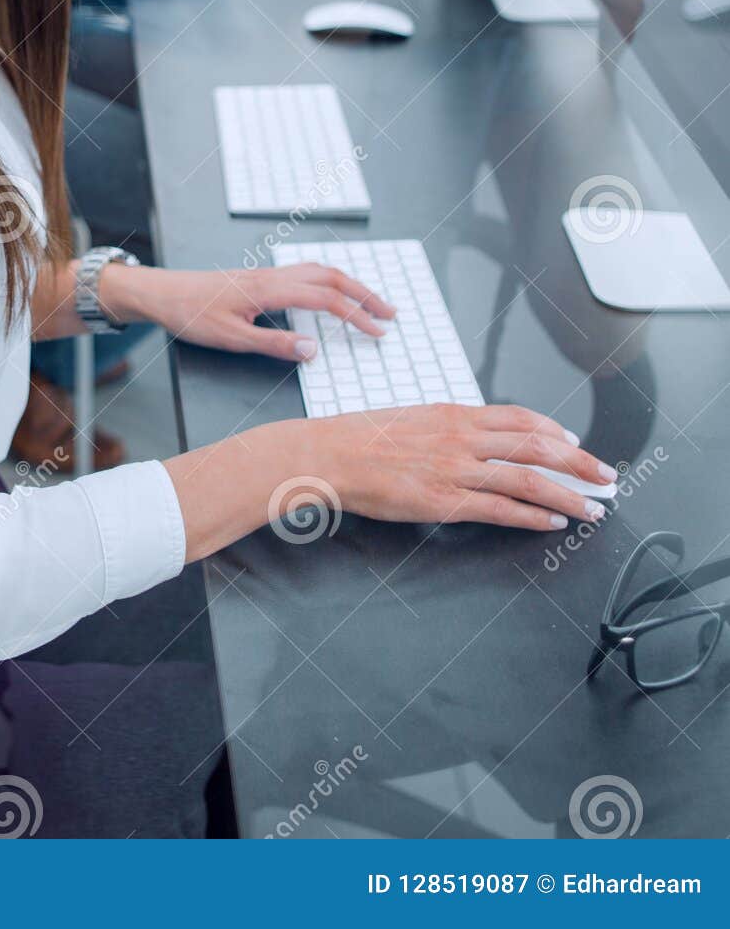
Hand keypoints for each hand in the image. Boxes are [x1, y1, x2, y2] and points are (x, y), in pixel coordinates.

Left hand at [101, 261, 394, 357]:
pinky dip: (329, 282)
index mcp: (270, 289)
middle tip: (390, 313)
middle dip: (364, 293)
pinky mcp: (260, 279)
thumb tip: (314, 350)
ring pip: (318, 271)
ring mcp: (267, 274)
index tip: (378, 333)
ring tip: (369, 302)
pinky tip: (330, 294)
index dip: (356, 316)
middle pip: (331, 277)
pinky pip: (304, 273)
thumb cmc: (192, 315)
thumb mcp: (231, 339)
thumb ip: (274, 345)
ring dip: (348, 285)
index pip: (326, 299)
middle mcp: (273, 276)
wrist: (162, 293)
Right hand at [311, 402, 616, 529]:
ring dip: (568, 495)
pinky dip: (533, 516)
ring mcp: (456, 470)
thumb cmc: (362, 437)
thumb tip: (472, 436)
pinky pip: (501, 509)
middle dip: (579, 463)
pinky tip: (553, 523)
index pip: (520, 418)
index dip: (555, 431)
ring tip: (592, 507)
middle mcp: (463, 438)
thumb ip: (447, 427)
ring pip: (528, 479)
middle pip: (537, 447)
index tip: (576, 442)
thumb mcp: (412, 417)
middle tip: (607, 477)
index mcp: (455, 414)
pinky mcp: (445, 501)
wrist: (330, 453)